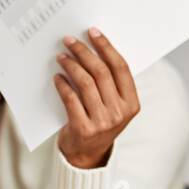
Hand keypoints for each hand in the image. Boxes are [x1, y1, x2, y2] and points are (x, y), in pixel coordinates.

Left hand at [53, 28, 139, 168]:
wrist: (87, 155)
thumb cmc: (99, 123)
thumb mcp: (114, 106)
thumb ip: (110, 84)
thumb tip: (93, 48)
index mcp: (131, 103)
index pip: (120, 68)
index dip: (106, 47)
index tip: (92, 33)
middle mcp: (119, 112)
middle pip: (101, 72)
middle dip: (84, 52)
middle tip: (70, 41)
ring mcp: (102, 122)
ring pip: (85, 83)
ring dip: (71, 65)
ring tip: (62, 57)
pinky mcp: (83, 128)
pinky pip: (70, 98)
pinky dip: (62, 84)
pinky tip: (57, 77)